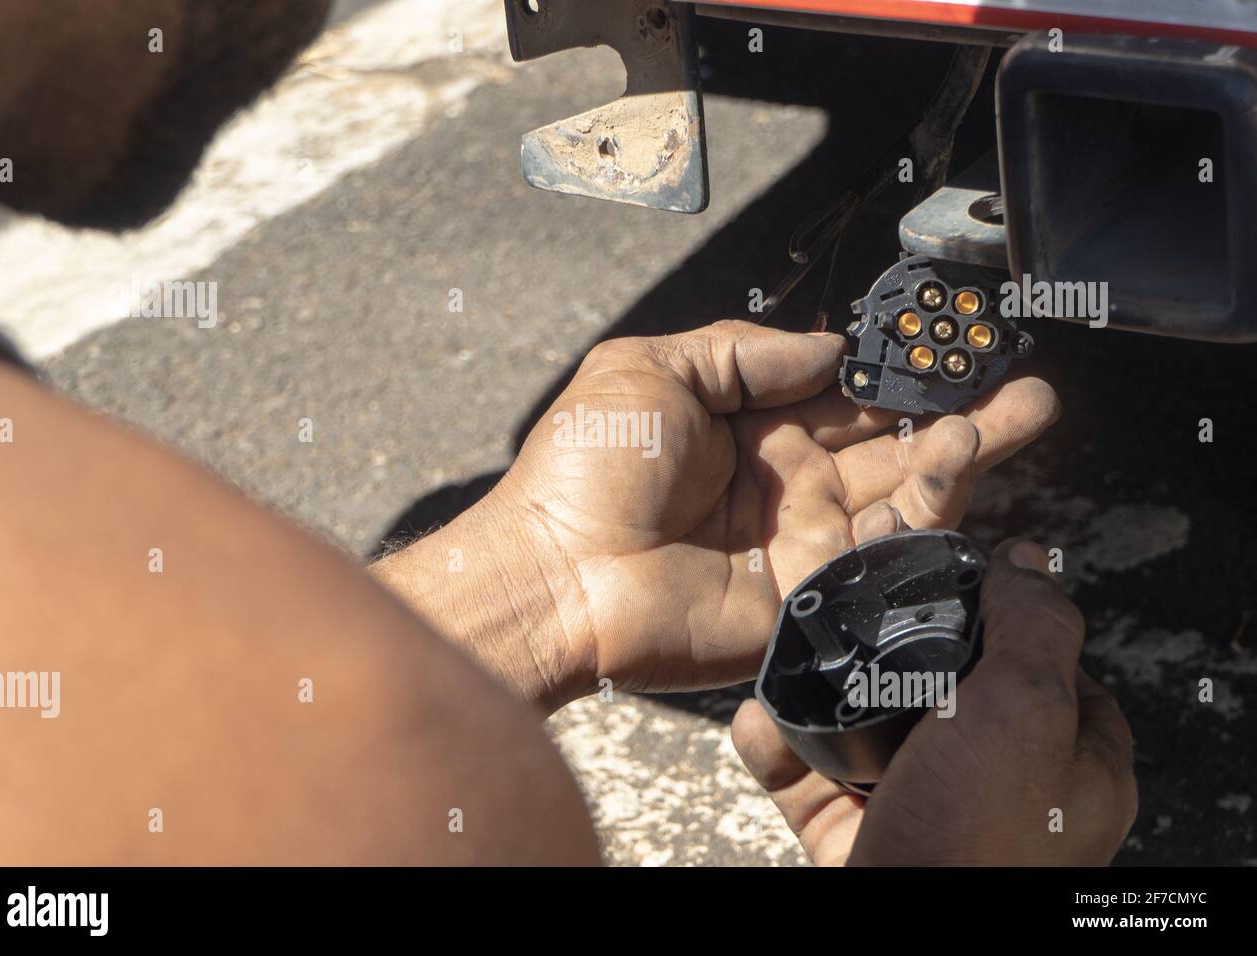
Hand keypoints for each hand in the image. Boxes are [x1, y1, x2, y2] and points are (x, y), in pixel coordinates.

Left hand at [377, 321, 1058, 711]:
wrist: (558, 572)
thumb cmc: (586, 467)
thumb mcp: (653, 369)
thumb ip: (742, 350)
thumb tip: (827, 344)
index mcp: (749, 427)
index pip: (845, 395)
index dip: (900, 373)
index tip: (954, 346)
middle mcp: (786, 484)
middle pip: (890, 447)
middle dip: (959, 416)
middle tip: (1024, 388)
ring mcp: (801, 542)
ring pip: (899, 498)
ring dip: (961, 458)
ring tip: (1017, 415)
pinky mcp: (809, 598)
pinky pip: (880, 559)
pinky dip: (924, 521)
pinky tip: (962, 472)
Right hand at [732, 538, 1137, 865]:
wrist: (901, 951)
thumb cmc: (976, 848)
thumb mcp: (1025, 712)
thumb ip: (1035, 626)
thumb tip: (1027, 559)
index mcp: (1069, 761)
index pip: (1043, 661)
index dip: (997, 610)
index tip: (944, 576)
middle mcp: (1001, 786)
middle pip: (943, 684)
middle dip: (886, 641)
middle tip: (846, 600)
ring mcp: (928, 811)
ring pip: (869, 726)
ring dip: (819, 689)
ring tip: (789, 650)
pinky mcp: (862, 838)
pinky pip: (815, 778)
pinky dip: (781, 748)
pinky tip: (760, 722)